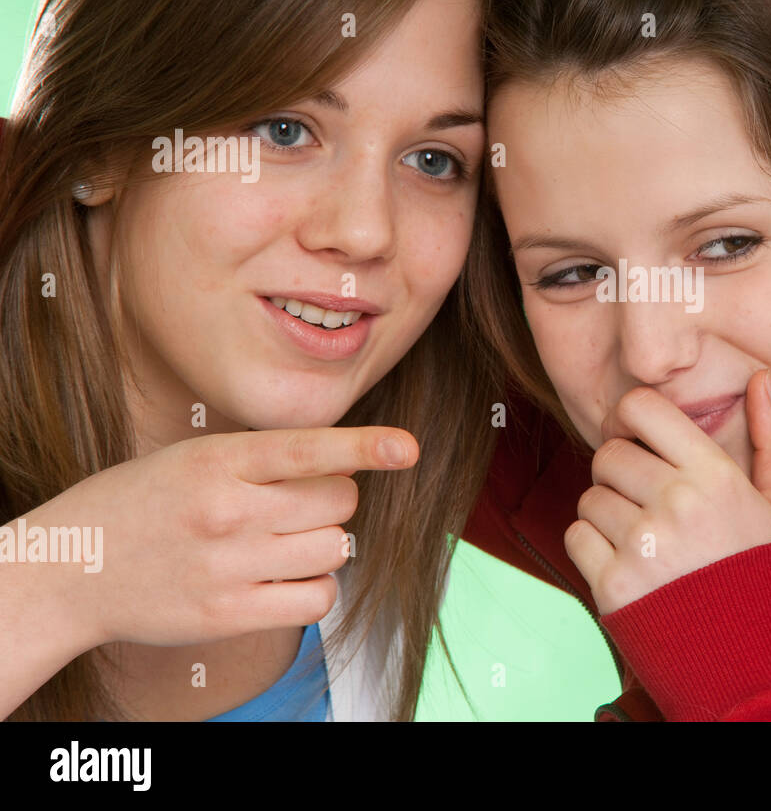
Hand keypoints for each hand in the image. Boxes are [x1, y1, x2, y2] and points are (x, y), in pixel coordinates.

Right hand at [51, 426, 417, 647]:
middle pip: (338, 501)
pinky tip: (288, 575)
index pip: (307, 449)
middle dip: (333, 499)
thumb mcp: (195, 458)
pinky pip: (318, 598)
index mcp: (218, 461)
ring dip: (325, 543)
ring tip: (282, 540)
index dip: (364, 447)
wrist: (73, 569)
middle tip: (296, 504)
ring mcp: (230, 566)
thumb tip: (347, 472)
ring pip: (335, 548)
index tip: (407, 448)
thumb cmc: (143, 503)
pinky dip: (317, 585)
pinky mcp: (231, 614)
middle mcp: (228, 512)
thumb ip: (265, 459)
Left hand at [565, 370, 770, 614]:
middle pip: (609, 453)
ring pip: (590, 495)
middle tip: (645, 502)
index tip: (638, 441)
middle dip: (620, 473)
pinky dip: (592, 546)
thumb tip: (761, 380)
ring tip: (642, 540)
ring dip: (607, 513)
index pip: (642, 408)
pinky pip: (576, 535)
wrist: (750, 667)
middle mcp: (676, 502)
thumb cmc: (765, 580)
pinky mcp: (612, 583)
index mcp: (715, 476)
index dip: (631, 419)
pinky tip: (628, 564)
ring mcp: (641, 544)